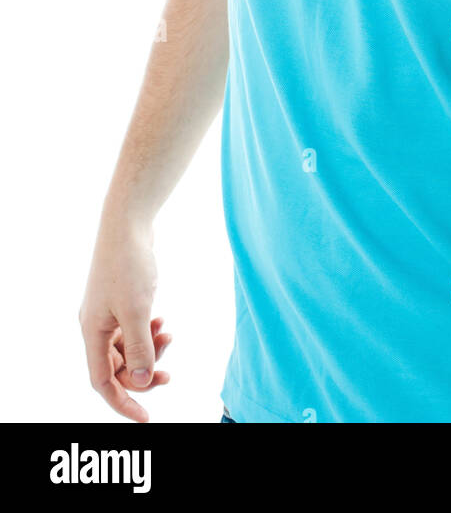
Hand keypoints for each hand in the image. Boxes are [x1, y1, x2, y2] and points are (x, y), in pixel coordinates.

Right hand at [79, 222, 171, 422]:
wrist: (128, 223)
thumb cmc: (128, 264)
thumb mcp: (138, 309)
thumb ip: (140, 347)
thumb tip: (142, 381)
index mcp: (92, 332)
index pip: (103, 382)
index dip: (122, 402)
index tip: (146, 417)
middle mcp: (96, 325)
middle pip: (117, 367)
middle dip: (142, 374)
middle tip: (168, 375)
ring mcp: (107, 312)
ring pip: (127, 348)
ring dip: (149, 350)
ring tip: (169, 337)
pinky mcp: (120, 300)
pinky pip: (133, 329)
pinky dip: (149, 332)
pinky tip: (164, 324)